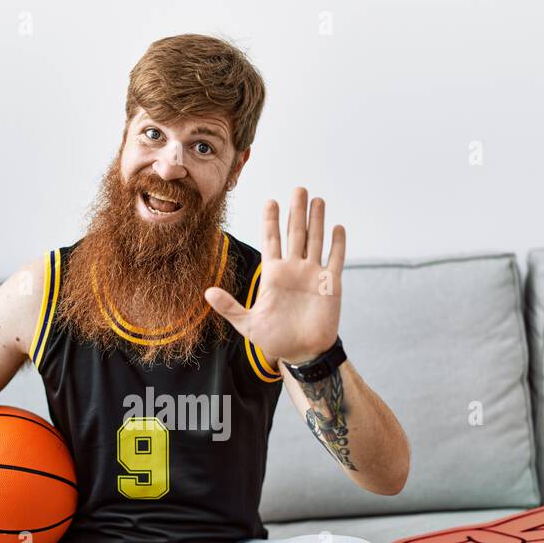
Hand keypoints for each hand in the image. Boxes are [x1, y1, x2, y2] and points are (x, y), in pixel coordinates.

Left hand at [204, 186, 343, 365]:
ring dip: (317, 221)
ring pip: (315, 240)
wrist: (301, 353)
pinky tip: (337, 228)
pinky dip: (337, 245)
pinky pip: (335, 260)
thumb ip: (229, 307)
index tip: (270, 201)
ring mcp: (313, 275)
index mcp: (273, 274)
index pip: (271, 240)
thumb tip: (206, 293)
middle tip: (298, 189)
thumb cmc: (275, 339)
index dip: (271, 221)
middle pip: (295, 233)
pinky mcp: (330, 284)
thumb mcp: (247, 324)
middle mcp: (294, 269)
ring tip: (317, 199)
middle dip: (296, 211)